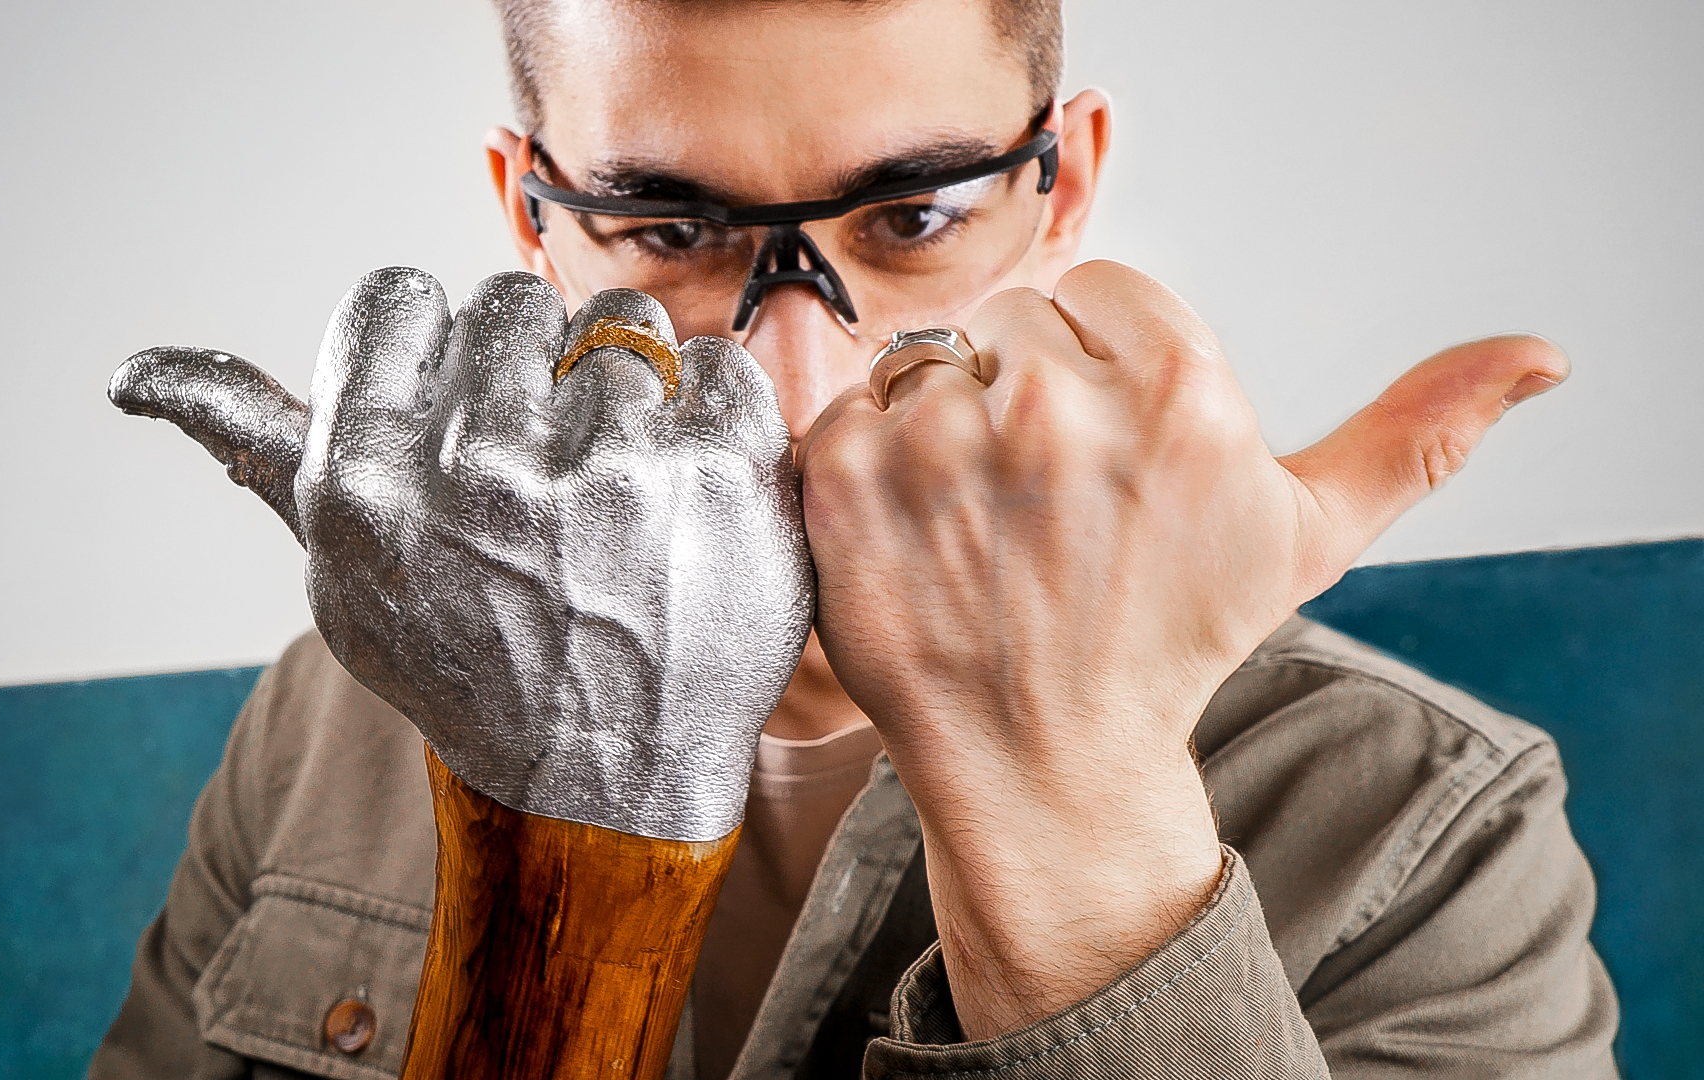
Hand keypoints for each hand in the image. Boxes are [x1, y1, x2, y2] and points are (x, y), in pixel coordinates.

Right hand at [110, 269, 813, 842]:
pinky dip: (706, 413)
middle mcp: (487, 473)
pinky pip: (718, 364)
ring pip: (619, 320)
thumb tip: (133, 375)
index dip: (433, 347)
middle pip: (510, 302)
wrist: (603, 778)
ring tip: (620, 470)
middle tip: (547, 455)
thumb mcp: (342, 571)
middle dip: (529, 369)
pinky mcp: (721, 481)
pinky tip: (684, 488)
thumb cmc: (465, 661)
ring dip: (621, 383)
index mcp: (373, 483)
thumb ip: (255, 451)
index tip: (458, 407)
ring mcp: (615, 474)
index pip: (394, 298)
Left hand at [796, 260, 1566, 1036]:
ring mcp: (939, 445)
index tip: (1104, 457)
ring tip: (979, 527)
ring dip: (940, 430)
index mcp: (1176, 386)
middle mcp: (1055, 405)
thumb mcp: (1307, 536)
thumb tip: (1537, 358)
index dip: (1098, 370)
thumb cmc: (1174, 647)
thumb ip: (1413, 431)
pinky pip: (842, 414)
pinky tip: (913, 541)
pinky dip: (862, 470)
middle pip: (1009, 322)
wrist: (1051, 767)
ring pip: (924, 362)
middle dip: (1021, 395)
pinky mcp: (846, 484)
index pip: (1099, 291)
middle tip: (1042, 503)